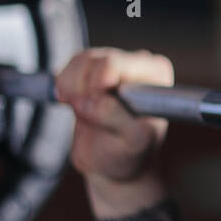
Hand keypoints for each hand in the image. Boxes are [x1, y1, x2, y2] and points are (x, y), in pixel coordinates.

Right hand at [54, 47, 174, 185]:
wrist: (112, 160)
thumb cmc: (129, 150)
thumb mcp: (132, 141)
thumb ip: (116, 118)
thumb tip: (93, 100)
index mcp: (156, 72)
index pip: (116, 64)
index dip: (98, 85)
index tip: (98, 107)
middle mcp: (137, 61)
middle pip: (94, 61)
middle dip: (85, 89)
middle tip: (91, 113)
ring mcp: (111, 61)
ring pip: (78, 63)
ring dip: (74, 91)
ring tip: (87, 112)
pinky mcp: (89, 67)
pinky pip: (66, 69)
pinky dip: (64, 88)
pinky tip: (77, 104)